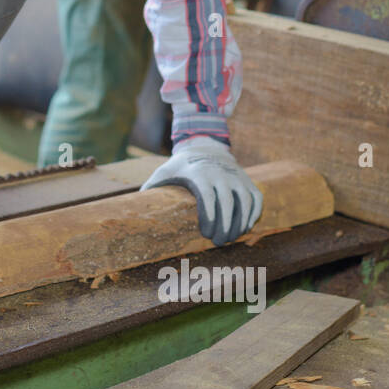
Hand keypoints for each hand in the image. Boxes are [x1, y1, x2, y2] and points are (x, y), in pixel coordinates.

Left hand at [143, 136, 262, 244]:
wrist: (206, 147)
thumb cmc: (181, 166)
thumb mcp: (164, 172)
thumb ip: (152, 188)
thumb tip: (132, 209)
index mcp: (199, 173)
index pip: (207, 195)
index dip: (209, 214)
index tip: (206, 232)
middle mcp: (221, 173)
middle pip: (227, 202)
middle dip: (224, 225)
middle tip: (218, 242)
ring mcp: (237, 176)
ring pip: (245, 201)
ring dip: (240, 222)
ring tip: (231, 238)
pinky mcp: (247, 180)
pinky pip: (256, 198)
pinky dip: (253, 214)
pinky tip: (245, 227)